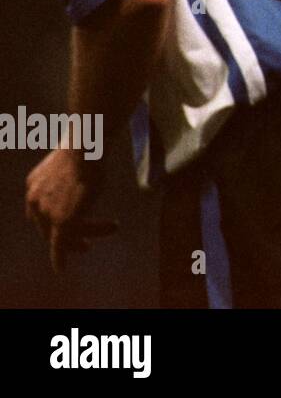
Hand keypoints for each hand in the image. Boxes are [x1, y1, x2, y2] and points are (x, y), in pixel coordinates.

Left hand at [25, 148, 116, 272]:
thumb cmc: (87, 144)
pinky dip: (62, 257)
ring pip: (63, 234)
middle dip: (68, 236)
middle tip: (86, 247)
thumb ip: (75, 167)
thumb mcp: (75, 156)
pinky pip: (62, 245)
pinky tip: (62, 268)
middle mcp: (34, 199)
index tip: (69, 229)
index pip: (41, 210)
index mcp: (36, 183)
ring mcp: (46, 211)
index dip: (54, 221)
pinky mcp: (62, 221)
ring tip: (113, 228)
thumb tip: (89, 154)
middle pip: (48, 226)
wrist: (85, 147)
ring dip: (87, 235)